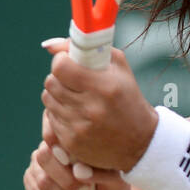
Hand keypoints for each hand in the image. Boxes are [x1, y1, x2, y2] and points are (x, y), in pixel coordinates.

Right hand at [23, 108, 130, 189]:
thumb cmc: (111, 185)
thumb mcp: (116, 179)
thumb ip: (99, 171)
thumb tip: (78, 171)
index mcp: (67, 138)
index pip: (56, 138)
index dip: (66, 156)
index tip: (87, 181)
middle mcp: (47, 148)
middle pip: (44, 160)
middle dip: (68, 182)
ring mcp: (36, 168)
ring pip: (43, 185)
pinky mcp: (32, 188)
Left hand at [39, 38, 156, 171]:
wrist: (140, 143)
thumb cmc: (128, 99)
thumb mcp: (119, 68)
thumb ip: (87, 50)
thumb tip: (50, 46)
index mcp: (104, 87)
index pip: (61, 67)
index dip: (61, 60)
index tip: (68, 61)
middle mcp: (91, 109)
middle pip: (51, 82)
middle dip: (58, 77)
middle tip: (71, 79)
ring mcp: (79, 128)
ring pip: (48, 99)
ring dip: (57, 95)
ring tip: (75, 97)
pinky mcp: (72, 142)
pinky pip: (51, 118)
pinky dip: (60, 113)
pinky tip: (77, 115)